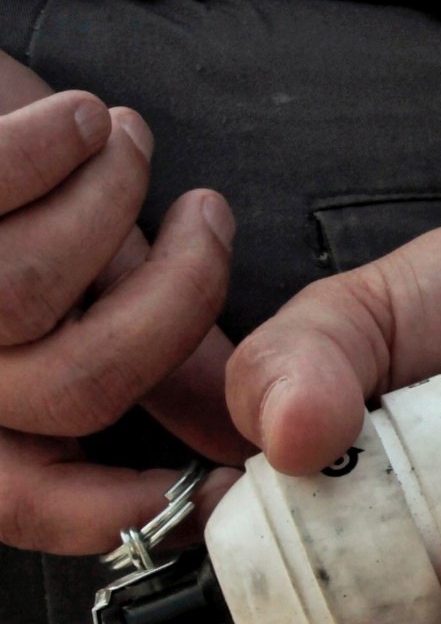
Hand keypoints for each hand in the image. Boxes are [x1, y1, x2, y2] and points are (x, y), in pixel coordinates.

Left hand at [0, 58, 249, 553]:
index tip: (233, 467)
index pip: (35, 500)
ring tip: (127, 143)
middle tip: (209, 220)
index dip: (139, 501)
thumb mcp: (82, 288)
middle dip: (177, 299)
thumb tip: (235, 432)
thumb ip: (156, 365)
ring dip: (112, 196)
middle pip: (75, 389)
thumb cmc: (2, 195)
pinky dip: (58, 144)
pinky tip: (83, 122)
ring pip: (33, 290)